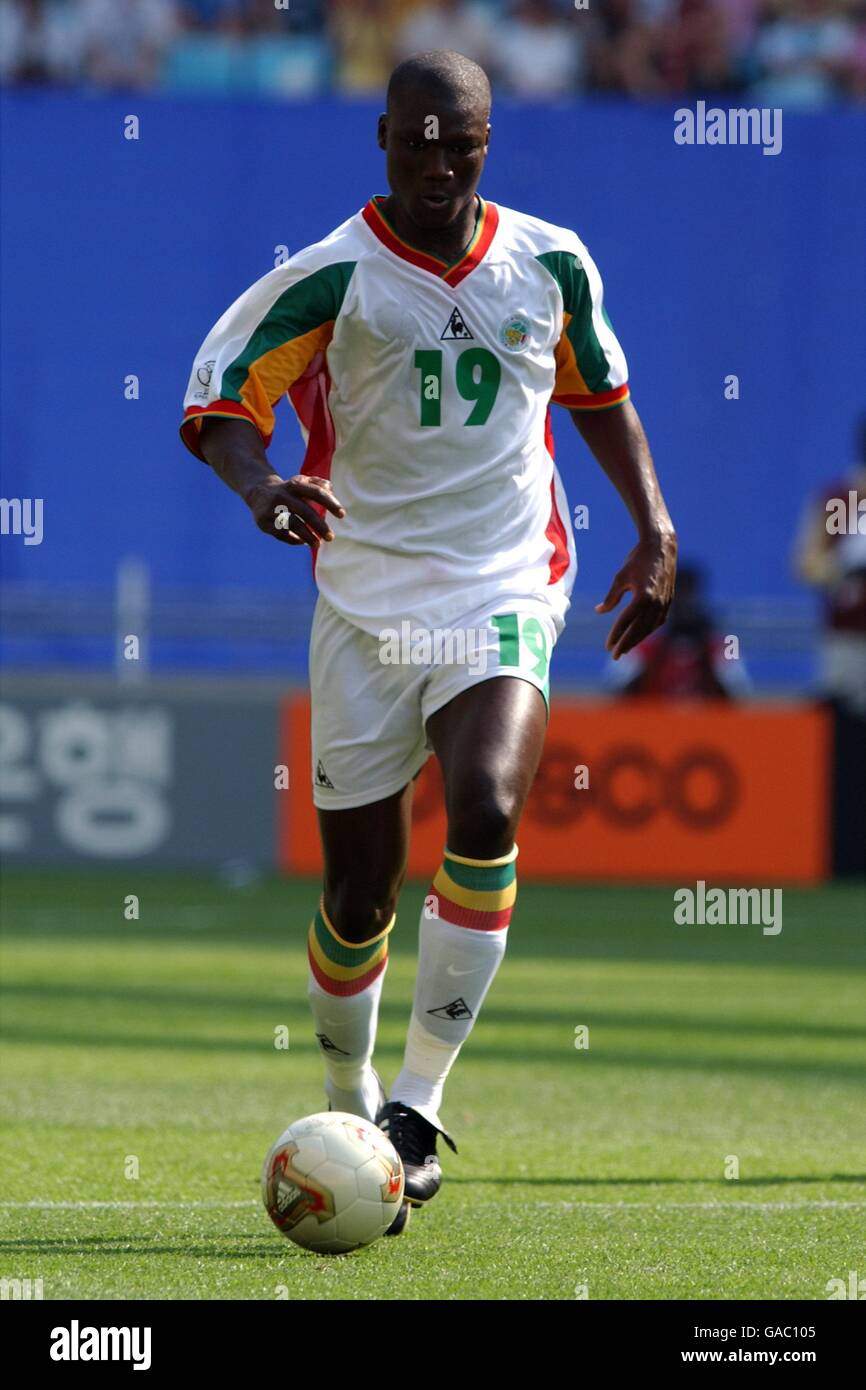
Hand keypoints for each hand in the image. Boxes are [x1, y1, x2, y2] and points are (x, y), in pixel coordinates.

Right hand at [245, 475, 344, 547]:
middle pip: (305, 511)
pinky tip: (302, 542)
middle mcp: (283, 495)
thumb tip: (330, 488)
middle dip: (319, 526)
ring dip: (307, 536)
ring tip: (317, 544)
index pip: (316, 492)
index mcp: (294, 484)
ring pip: (293, 524)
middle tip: (331, 537)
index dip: (330, 503)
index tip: (342, 515)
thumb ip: (317, 484)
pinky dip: (293, 539)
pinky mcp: (263, 521)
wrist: (258, 491)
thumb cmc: (288, 489)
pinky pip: (281, 533)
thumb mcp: (301, 482)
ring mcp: (272, 509)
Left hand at [596, 530, 676, 658]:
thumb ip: (611, 598)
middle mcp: (656, 603)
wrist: (661, 547)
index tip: (608, 646)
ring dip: (637, 639)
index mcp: (642, 597)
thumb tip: (600, 612)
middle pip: (638, 630)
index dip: (616, 635)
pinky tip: (641, 634)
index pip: (626, 622)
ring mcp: (665, 603)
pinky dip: (649, 630)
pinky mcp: (669, 601)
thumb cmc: (637, 560)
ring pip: (650, 628)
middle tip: (615, 655)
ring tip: (626, 648)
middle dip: (626, 644)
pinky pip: (658, 621)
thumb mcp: (620, 578)